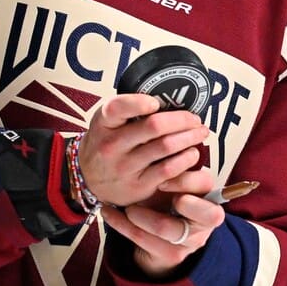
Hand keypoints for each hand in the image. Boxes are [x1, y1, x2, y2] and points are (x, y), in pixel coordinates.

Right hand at [76, 95, 209, 209]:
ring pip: (165, 147)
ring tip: (199, 133)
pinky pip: (168, 170)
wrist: (87, 177)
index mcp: (103, 123)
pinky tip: (191, 153)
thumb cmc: (103, 143)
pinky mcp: (138, 185)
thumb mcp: (105, 122)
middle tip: (195, 119)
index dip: (139, 102)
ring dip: (189, 138)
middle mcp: (112, 145)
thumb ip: (127, 111)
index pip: (117, 108)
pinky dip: (185, 159)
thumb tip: (166, 100)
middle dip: (181, 120)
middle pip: (153, 126)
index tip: (156, 102)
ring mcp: (125, 167)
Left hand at [100, 167, 224, 276]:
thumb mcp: (170, 183)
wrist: (161, 238)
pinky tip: (108, 212)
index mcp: (208, 198)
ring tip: (128, 206)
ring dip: (143, 215)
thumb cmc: (165, 200)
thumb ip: (168, 164)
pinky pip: (144, 240)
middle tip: (157, 189)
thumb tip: (151, 134)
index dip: (186, 180)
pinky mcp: (171, 255)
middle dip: (184, 202)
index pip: (207, 185)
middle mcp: (204, 222)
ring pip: (169, 229)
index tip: (161, 177)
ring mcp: (190, 241)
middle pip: (208, 214)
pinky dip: (122, 224)